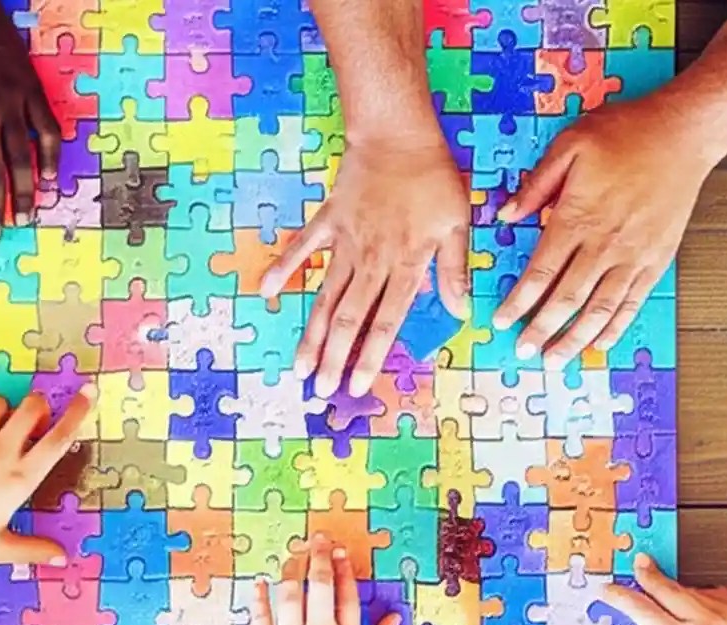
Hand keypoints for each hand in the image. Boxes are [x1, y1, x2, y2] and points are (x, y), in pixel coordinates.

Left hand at [0, 387, 95, 568]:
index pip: (58, 439)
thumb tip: (62, 558)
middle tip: (34, 416)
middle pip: (32, 407)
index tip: (87, 394)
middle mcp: (0, 453)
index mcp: (19, 479)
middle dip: (38, 405)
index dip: (77, 412)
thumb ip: (33, 549)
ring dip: (1, 408)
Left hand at [251, 536, 400, 624]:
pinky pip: (260, 618)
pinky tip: (259, 582)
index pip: (347, 594)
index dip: (343, 568)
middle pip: (319, 585)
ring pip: (290, 595)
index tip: (339, 553)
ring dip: (290, 570)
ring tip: (291, 557)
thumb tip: (393, 619)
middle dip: (318, 557)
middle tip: (317, 541)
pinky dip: (259, 597)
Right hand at [261, 140, 469, 397]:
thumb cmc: (433, 177)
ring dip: (312, 332)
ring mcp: (345, 241)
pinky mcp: (328, 220)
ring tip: (299, 365)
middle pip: (349, 317)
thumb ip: (453, 268)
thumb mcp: (457, 222)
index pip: (386, 320)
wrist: (398, 134)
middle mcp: (371, 259)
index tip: (359, 385)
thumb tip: (459, 310)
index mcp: (405, 263)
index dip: (371, 356)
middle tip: (320, 389)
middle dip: (334, 357)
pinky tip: (267, 292)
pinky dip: (284, 267)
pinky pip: (302, 247)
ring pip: (325, 295)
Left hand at [493, 99, 711, 367]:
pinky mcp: (657, 259)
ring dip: (576, 338)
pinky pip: (633, 301)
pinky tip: (600, 342)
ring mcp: (634, 254)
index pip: (541, 272)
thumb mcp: (569, 145)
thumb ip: (536, 184)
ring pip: (600, 309)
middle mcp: (605, 243)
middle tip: (522, 351)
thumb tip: (505, 214)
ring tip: (556, 359)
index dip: (518, 302)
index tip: (501, 321)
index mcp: (577, 218)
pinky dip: (616, 326)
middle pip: (567, 299)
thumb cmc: (627, 133)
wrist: (684, 133)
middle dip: (541, 329)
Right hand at [592, 554, 726, 624]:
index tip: (608, 590)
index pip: (642, 609)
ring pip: (688, 587)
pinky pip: (712, 591)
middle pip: (665, 587)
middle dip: (646, 573)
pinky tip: (693, 606)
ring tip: (662, 590)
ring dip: (671, 586)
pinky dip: (698, 594)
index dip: (620, 596)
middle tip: (635, 564)